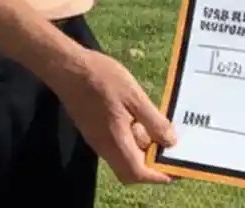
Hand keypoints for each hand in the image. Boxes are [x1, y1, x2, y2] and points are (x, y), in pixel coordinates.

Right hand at [53, 48, 176, 184]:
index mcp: (115, 140)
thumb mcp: (134, 95)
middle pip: (130, 170)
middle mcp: (104, 146)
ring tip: (159, 126)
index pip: (138, 173)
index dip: (158, 176)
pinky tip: (141, 118)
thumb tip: (170, 142)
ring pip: (124, 156)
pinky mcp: (94, 130)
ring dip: (142, 148)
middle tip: (170, 145)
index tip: (176, 169)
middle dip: (152, 163)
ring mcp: (97, 139)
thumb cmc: (101, 78)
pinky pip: (117, 144)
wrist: (68, 68)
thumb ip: (153, 121)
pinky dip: (132, 138)